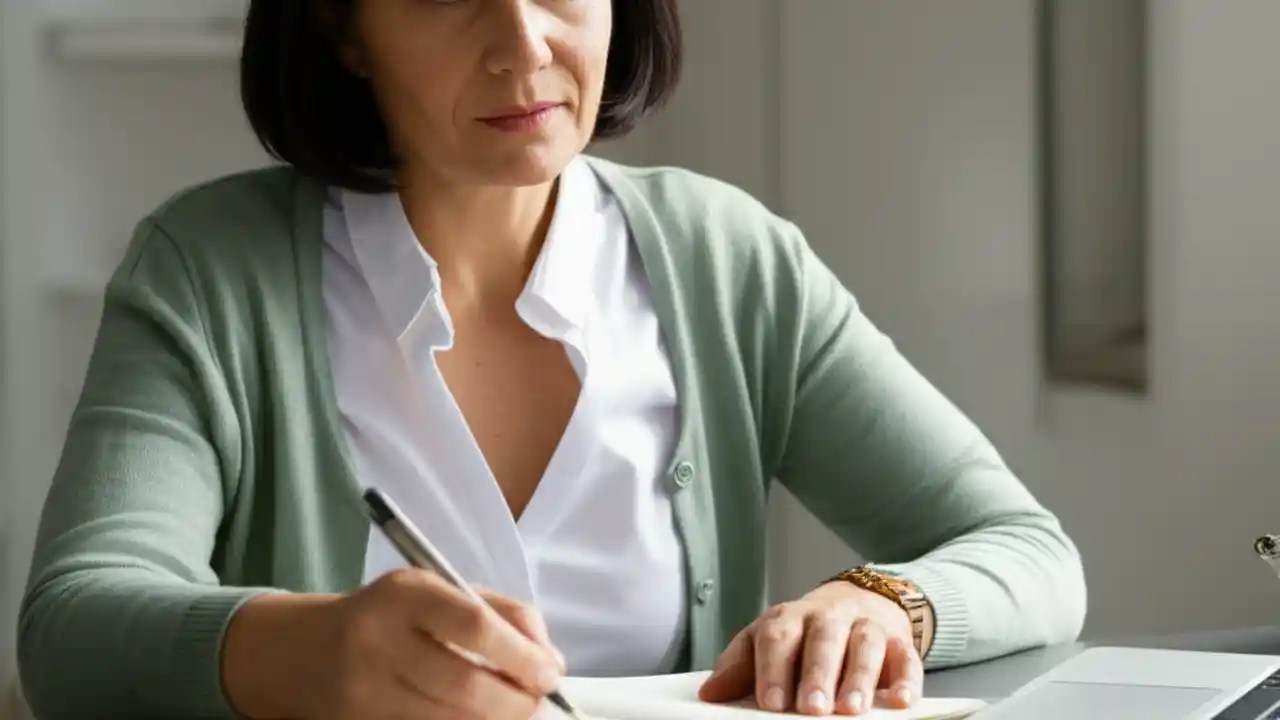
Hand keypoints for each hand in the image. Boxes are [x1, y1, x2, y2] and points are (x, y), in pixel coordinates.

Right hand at [222, 569, 565, 719]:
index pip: (473, 624)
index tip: (549, 671)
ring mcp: (365, 690)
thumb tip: (549, 657)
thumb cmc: (391, 616)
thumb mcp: (439, 592)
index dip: (520, 655)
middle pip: (464, 685)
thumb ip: (500, 612)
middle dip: (515, 700)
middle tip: (537, 699)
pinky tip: (478, 719)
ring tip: (513, 710)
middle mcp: (378, 641)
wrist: (304, 651)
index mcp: (404, 594)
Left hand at [698, 582, 922, 715]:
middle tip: (812, 708)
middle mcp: (829, 618)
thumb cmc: (803, 633)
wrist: (857, 601)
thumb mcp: (766, 641)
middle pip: (824, 640)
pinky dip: (907, 679)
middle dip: (818, 674)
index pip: (778, 637)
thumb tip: (709, 694)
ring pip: (865, 644)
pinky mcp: (899, 643)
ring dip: (859, 678)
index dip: (774, 670)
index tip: (771, 703)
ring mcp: (866, 627)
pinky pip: (907, 658)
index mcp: (789, 618)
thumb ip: (740, 667)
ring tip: (850, 710)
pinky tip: (901, 701)